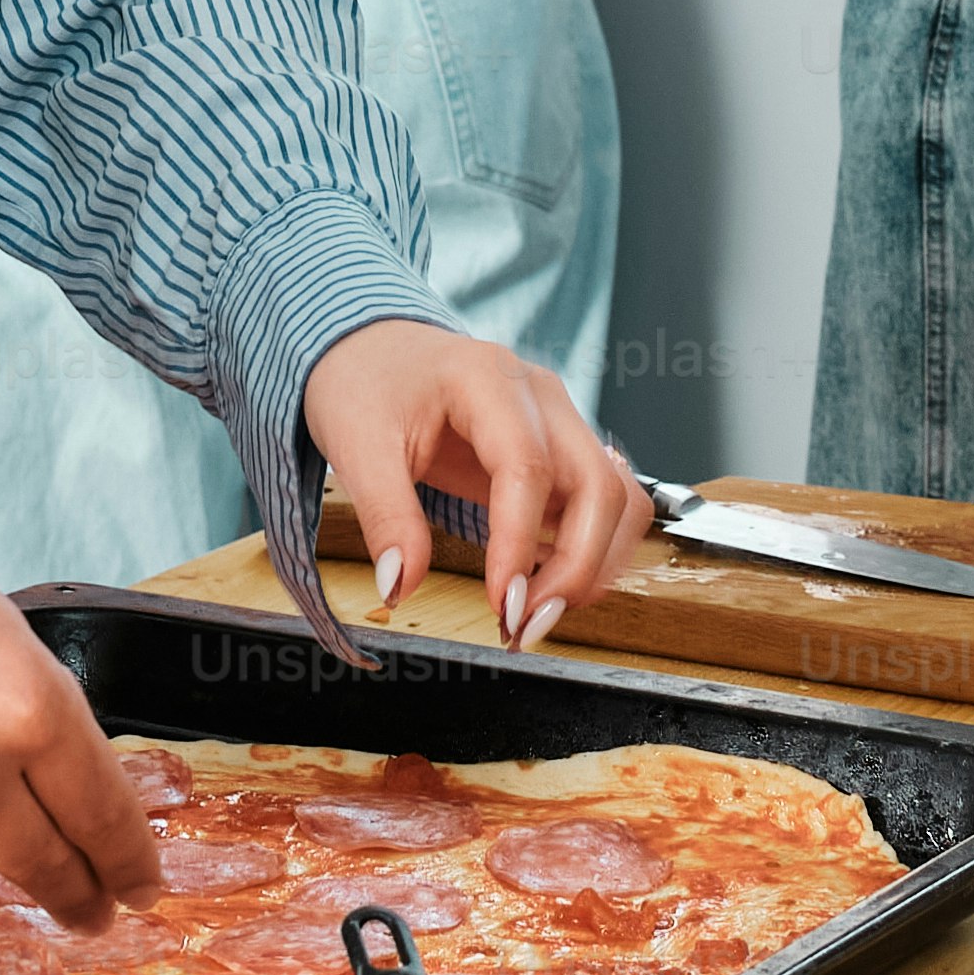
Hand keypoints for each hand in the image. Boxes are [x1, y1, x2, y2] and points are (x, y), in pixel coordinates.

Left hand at [304, 321, 648, 648]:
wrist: (373, 349)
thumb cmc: (366, 382)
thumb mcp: (356, 444)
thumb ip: (385, 516)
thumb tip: (401, 585)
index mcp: (486, 378)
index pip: (527, 467)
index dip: (520, 544)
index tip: (501, 603)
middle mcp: (539, 395)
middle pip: (597, 485)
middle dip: (575, 568)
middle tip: (524, 625)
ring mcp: (559, 420)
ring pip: (618, 497)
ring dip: (593, 564)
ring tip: (539, 611)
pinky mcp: (561, 449)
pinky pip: (604, 502)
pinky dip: (592, 549)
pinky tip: (548, 583)